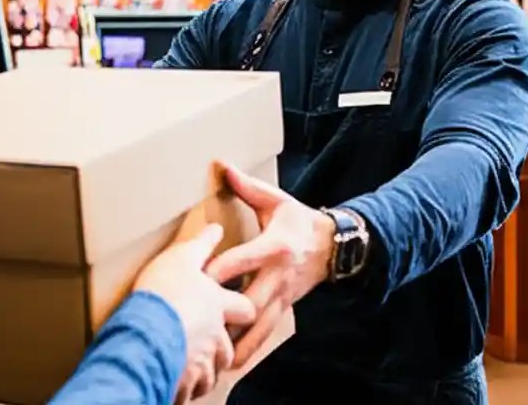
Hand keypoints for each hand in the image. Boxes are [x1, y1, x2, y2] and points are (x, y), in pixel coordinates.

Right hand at [134, 223, 257, 403]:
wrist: (148, 330)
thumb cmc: (165, 290)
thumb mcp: (182, 257)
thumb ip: (201, 244)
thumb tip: (216, 228)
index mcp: (218, 304)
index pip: (245, 309)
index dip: (243, 310)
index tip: (241, 309)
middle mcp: (217, 334)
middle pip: (229, 347)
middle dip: (221, 348)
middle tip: (207, 344)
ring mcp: (204, 360)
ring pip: (212, 371)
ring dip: (203, 369)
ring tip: (187, 363)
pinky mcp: (188, 382)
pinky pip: (192, 389)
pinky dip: (186, 387)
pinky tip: (176, 382)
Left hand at [205, 165, 335, 367]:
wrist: (335, 247)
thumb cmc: (300, 221)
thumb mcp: (277, 201)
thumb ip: (247, 187)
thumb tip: (221, 166)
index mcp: (276, 247)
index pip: (243, 261)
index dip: (220, 271)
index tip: (195, 277)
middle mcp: (278, 276)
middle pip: (248, 300)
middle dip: (222, 312)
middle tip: (193, 321)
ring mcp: (281, 297)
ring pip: (258, 327)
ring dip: (235, 341)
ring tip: (209, 354)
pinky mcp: (282, 309)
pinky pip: (264, 334)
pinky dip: (246, 348)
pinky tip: (226, 361)